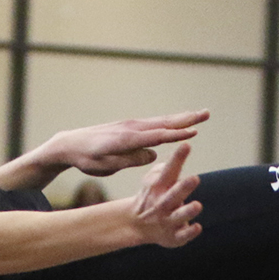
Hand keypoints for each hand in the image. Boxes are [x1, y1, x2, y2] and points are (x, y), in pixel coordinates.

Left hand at [37, 110, 207, 177]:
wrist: (71, 144)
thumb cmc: (87, 159)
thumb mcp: (106, 165)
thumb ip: (130, 160)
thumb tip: (153, 154)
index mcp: (127, 139)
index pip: (156, 137)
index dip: (176, 135)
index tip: (194, 132)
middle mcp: (131, 128)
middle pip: (163, 123)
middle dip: (186, 119)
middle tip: (207, 114)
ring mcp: (131, 125)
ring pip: (160, 121)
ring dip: (181, 118)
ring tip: (199, 115)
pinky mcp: (129, 126)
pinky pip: (153, 123)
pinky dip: (168, 121)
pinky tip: (177, 121)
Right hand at [127, 143, 201, 248]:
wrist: (135, 224)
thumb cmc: (151, 196)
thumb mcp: (151, 180)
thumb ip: (163, 168)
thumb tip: (178, 153)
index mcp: (159, 186)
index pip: (169, 170)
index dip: (177, 158)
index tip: (186, 145)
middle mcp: (162, 203)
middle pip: (173, 194)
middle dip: (183, 187)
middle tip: (195, 178)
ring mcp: (167, 220)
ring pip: (178, 216)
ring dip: (188, 211)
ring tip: (197, 205)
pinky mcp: (173, 236)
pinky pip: (182, 236)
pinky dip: (189, 233)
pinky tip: (197, 227)